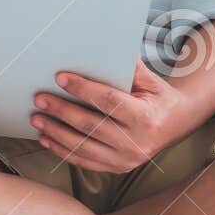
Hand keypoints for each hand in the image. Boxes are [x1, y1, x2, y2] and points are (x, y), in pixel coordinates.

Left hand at [29, 61, 197, 174]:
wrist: (177, 124)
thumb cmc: (158, 97)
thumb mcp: (149, 80)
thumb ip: (128, 67)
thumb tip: (100, 46)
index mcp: (145, 118)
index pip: (108, 101)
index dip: (82, 89)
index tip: (60, 78)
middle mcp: (136, 142)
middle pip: (90, 125)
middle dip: (61, 111)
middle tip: (40, 99)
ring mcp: (127, 159)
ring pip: (83, 146)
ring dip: (55, 132)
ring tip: (37, 118)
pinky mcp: (118, 168)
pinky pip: (84, 161)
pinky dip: (62, 150)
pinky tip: (46, 139)